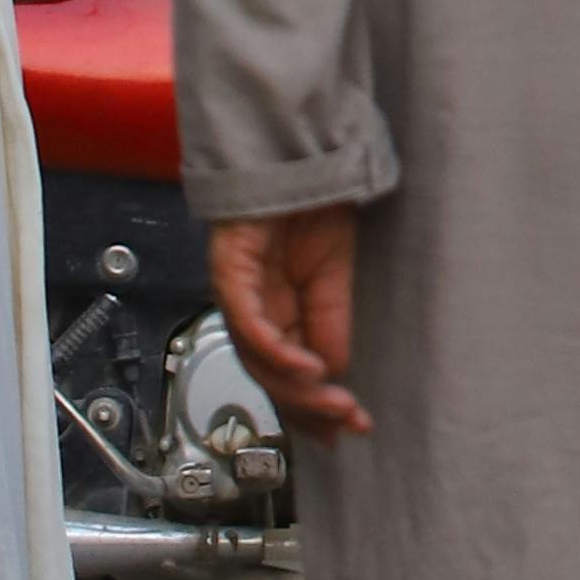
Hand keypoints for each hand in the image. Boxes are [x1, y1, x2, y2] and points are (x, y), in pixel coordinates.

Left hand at [211, 207, 371, 438]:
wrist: (296, 153)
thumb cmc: (313, 205)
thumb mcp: (334, 276)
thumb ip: (329, 324)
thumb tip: (333, 376)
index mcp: (277, 310)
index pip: (288, 372)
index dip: (316, 403)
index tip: (349, 426)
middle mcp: (251, 308)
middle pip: (269, 375)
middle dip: (308, 406)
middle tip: (344, 424)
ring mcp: (237, 294)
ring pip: (257, 359)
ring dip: (296, 388)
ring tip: (332, 402)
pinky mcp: (229, 274)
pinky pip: (249, 324)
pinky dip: (278, 351)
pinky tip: (307, 366)